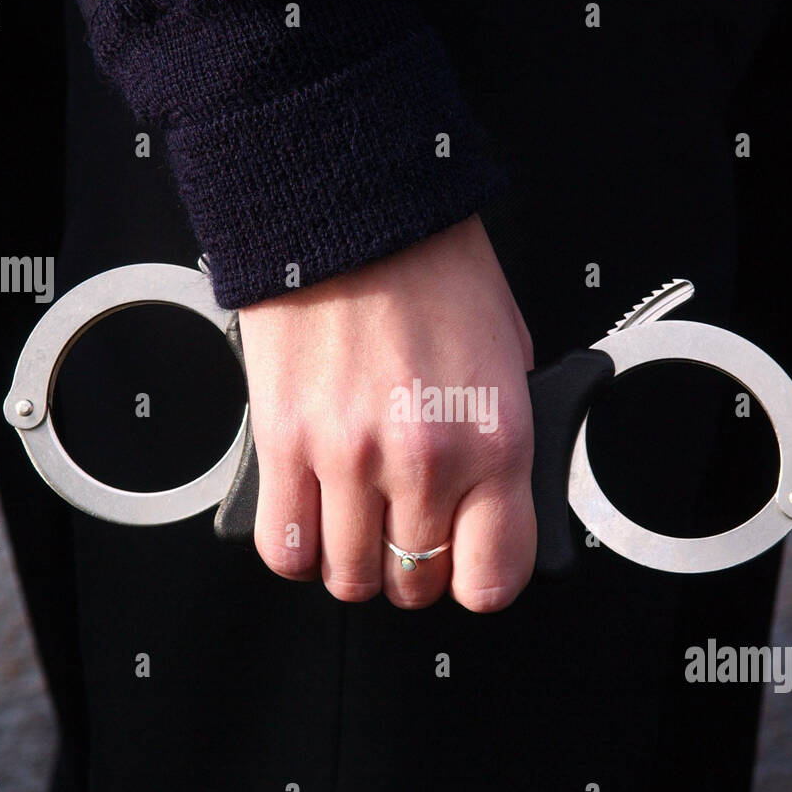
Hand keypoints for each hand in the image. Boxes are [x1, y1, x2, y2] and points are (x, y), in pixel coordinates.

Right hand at [237, 215, 536, 611]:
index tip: (469, 567)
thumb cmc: (432, 269)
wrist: (352, 208)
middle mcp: (422, 459)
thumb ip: (497, 446)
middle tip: (409, 534)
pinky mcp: (283, 442)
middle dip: (414, 570)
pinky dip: (298, 547)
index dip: (479, 581)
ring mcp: (347, 456)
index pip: (492, 578)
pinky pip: (283, 547)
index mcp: (493, 439)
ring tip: (358, 522)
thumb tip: (485, 505)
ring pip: (347, 578)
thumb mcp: (509, 360)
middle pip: (414, 583)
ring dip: (355, 562)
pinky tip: (312, 514)